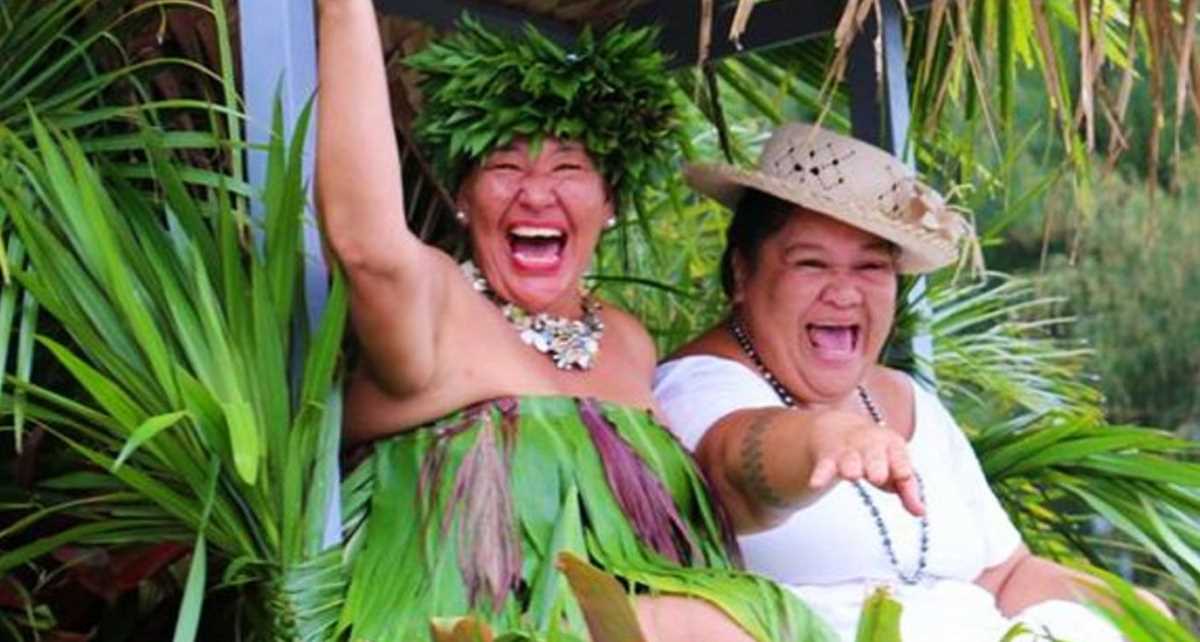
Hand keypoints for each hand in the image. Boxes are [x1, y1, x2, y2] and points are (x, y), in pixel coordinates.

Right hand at [806, 410, 924, 515]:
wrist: (839, 429)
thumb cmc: (874, 454)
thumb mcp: (894, 466)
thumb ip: (908, 490)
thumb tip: (921, 513)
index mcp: (892, 444)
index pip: (899, 457)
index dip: (901, 467)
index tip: (904, 477)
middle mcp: (869, 444)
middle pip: (873, 455)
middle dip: (875, 464)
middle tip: (877, 476)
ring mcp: (847, 450)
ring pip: (849, 458)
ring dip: (850, 467)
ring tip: (852, 475)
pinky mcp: (827, 458)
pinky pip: (823, 467)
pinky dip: (820, 475)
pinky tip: (816, 483)